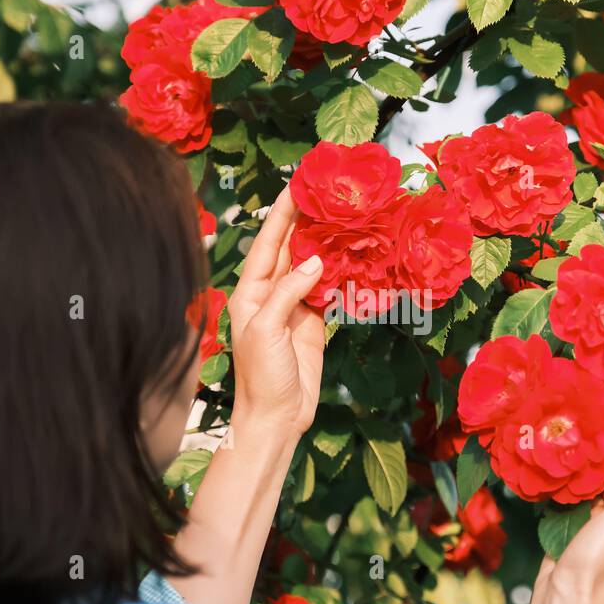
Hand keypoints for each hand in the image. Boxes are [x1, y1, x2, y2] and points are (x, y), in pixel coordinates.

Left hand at [226, 188, 325, 436]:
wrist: (276, 417)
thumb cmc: (261, 375)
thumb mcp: (267, 329)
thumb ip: (288, 292)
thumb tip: (316, 261)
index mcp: (250, 292)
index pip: (267, 243)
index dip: (281, 214)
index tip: (296, 186)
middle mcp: (270, 293)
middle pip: (290, 249)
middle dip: (306, 221)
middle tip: (327, 192)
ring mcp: (294, 307)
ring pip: (312, 266)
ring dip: (326, 243)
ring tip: (345, 215)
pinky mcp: (314, 322)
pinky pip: (328, 289)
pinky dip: (340, 272)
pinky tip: (353, 252)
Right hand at [531, 434, 603, 603]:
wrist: (568, 597)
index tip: (601, 424)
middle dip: (599, 455)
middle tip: (575, 429)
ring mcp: (599, 523)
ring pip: (593, 486)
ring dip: (581, 469)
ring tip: (562, 445)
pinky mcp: (576, 529)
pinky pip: (575, 500)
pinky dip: (568, 487)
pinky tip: (556, 473)